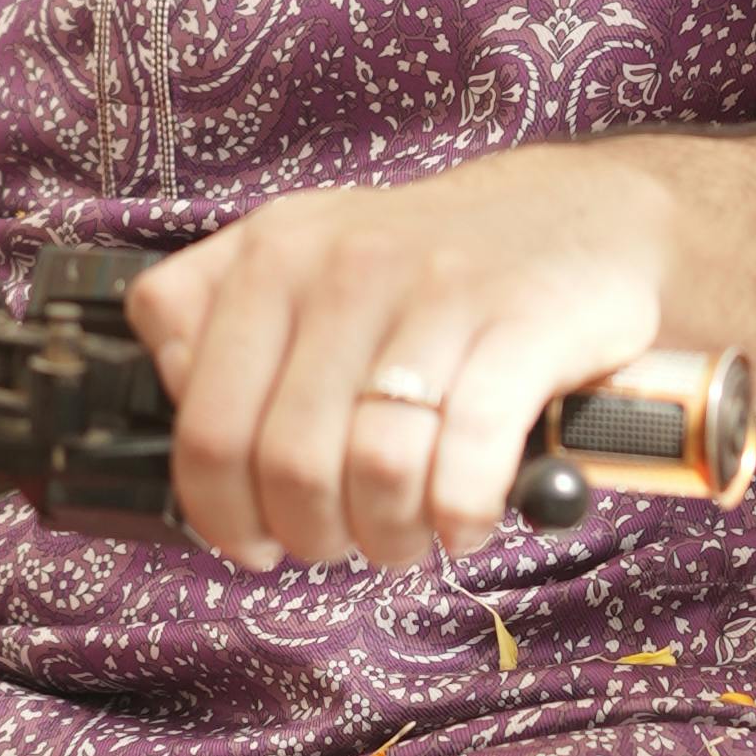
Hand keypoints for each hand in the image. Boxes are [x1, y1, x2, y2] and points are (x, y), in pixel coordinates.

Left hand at [130, 145, 677, 574]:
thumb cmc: (428, 268)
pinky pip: (466, 459)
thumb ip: (211, 318)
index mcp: (271, 257)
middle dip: (316, 534)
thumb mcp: (301, 258)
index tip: (254, 538)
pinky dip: (460, 516)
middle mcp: (343, 266)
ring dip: (389, 535)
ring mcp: (435, 293)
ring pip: (374, 471)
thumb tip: (174, 404)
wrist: (581, 217)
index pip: (206, 428)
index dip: (223, 513)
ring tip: (408, 530)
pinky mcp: (522, 325)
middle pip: (290, 466)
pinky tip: (465, 518)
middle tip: (346, 537)